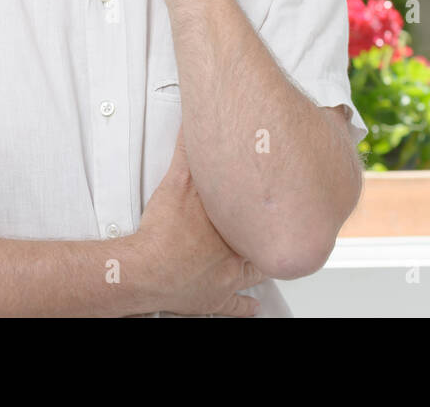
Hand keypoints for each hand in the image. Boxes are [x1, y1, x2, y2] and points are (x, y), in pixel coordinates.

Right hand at [132, 127, 263, 316]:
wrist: (146, 270)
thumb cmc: (164, 232)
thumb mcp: (177, 182)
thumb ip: (187, 152)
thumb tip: (193, 123)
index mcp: (232, 228)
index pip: (262, 218)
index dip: (273, 210)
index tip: (284, 202)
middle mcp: (235, 256)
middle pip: (260, 245)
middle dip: (268, 236)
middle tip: (279, 229)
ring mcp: (225, 281)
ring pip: (253, 276)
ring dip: (260, 268)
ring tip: (269, 261)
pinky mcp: (211, 300)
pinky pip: (234, 306)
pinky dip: (244, 307)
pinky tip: (253, 306)